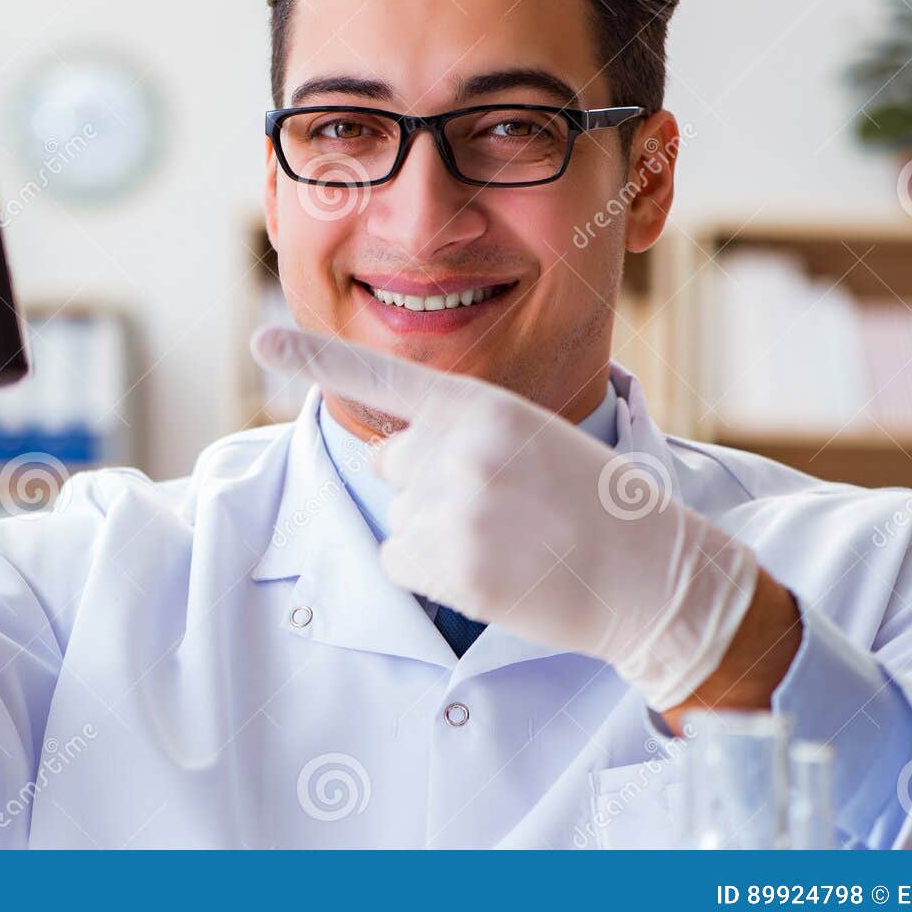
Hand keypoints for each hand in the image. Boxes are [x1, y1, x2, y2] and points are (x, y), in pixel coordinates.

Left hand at [251, 325, 759, 711]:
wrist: (652, 574)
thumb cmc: (592, 502)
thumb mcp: (530, 436)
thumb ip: (458, 432)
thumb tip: (388, 457)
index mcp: (480, 406)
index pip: (381, 376)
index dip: (313, 356)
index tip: (260, 337)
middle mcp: (457, 450)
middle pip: (390, 464)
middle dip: (427, 483)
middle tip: (503, 502)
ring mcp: (452, 509)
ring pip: (398, 517)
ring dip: (437, 533)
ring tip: (510, 538)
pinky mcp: (451, 566)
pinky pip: (400, 563)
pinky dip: (434, 574)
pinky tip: (492, 571)